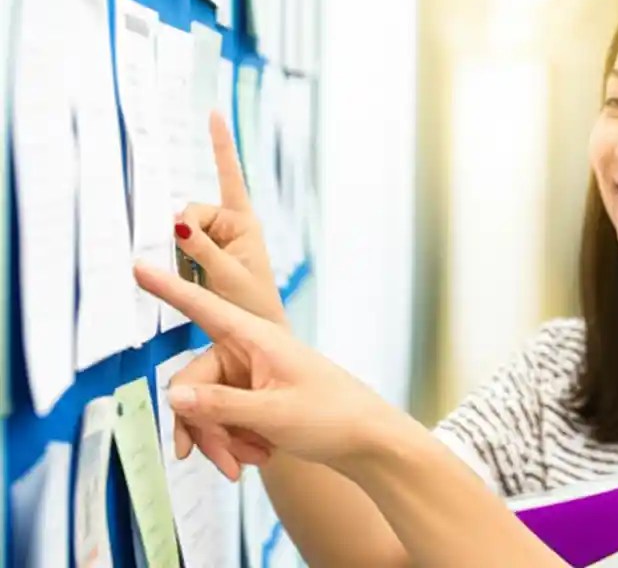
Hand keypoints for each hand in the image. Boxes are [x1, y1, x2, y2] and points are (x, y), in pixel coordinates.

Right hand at [135, 262, 404, 475]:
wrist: (366, 441)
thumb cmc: (333, 416)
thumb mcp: (274, 414)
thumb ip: (220, 406)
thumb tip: (172, 397)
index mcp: (257, 338)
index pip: (203, 307)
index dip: (169, 288)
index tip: (139, 265)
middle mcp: (248, 351)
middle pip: (192, 384)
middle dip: (205, 428)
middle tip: (228, 465)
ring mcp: (249, 374)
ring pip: (203, 407)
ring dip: (221, 440)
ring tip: (249, 463)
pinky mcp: (251, 396)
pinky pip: (220, 418)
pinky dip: (232, 442)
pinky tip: (258, 457)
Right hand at [174, 113, 284, 325]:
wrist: (254, 331)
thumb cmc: (251, 304)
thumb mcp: (227, 275)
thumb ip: (202, 249)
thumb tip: (177, 223)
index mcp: (243, 221)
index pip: (230, 176)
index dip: (220, 145)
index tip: (214, 114)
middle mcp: (228, 225)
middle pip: (188, 213)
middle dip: (182, 235)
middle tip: (197, 263)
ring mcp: (213, 241)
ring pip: (177, 232)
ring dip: (178, 252)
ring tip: (201, 278)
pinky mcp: (200, 256)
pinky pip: (176, 248)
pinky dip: (175, 259)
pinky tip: (187, 273)